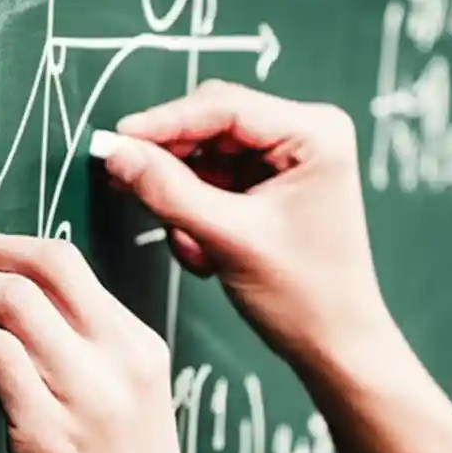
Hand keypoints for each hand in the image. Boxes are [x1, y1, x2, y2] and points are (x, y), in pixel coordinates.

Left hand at [0, 228, 246, 452]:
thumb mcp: (131, 416)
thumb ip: (93, 366)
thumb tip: (29, 327)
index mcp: (143, 351)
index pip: (74, 266)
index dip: (14, 245)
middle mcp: (120, 362)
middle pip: (46, 265)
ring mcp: (87, 395)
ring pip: (12, 300)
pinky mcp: (48, 433)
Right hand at [105, 80, 394, 378]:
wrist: (334, 345)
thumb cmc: (305, 296)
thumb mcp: (228, 239)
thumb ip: (168, 191)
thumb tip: (117, 153)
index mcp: (315, 133)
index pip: (223, 108)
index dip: (163, 122)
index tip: (116, 140)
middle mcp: (305, 134)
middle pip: (211, 124)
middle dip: (171, 162)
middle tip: (125, 182)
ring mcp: (286, 158)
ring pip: (205, 154)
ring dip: (182, 194)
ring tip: (190, 242)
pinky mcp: (269, 184)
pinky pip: (212, 178)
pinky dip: (194, 209)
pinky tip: (203, 248)